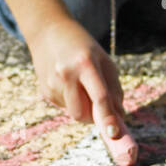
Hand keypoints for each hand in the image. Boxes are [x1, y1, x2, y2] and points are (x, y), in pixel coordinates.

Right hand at [27, 16, 138, 165]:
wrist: (48, 32)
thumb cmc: (83, 47)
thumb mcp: (104, 61)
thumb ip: (114, 89)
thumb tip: (120, 117)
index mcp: (85, 64)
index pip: (99, 97)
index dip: (108, 117)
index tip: (114, 133)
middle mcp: (66, 74)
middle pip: (82, 113)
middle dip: (94, 116)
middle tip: (100, 106)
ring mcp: (52, 84)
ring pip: (73, 112)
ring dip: (83, 107)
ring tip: (80, 84)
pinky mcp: (45, 90)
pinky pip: (65, 106)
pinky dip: (72, 100)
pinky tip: (68, 82)